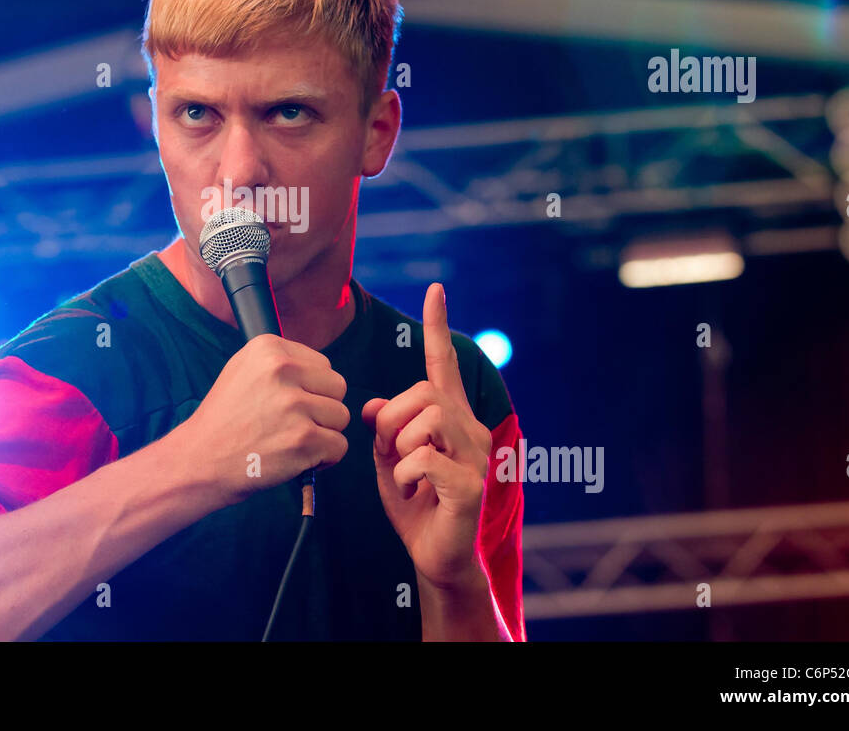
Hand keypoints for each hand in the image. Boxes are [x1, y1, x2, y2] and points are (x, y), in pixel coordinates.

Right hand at [177, 334, 349, 508]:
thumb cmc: (222, 420)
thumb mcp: (241, 369)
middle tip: (292, 424)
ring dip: (323, 434)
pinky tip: (298, 459)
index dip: (311, 389)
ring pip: (341, 417)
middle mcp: (283, 370)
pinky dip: (324, 458)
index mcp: (269, 348)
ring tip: (291, 441)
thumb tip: (318, 369)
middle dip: (322, 409)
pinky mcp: (303, 439)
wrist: (199, 460)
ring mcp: (294, 405)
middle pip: (337, 388)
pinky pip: (339, 446)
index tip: (288, 404)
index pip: (323, 364)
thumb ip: (279, 362)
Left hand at [361, 283, 493, 589]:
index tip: (435, 290)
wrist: (438, 557)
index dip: (438, 328)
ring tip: (405, 475)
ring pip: (427, 421)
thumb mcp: (391, 461)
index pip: (445, 365)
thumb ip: (384, 429)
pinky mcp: (471, 486)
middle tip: (389, 453)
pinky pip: (426, 459)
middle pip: (423, 393)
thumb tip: (371, 406)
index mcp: (451, 419)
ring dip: (400, 448)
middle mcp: (471, 430)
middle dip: (392, 420)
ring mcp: (476, 457)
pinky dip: (407, 475)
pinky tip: (414, 493)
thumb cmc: (417, 507)